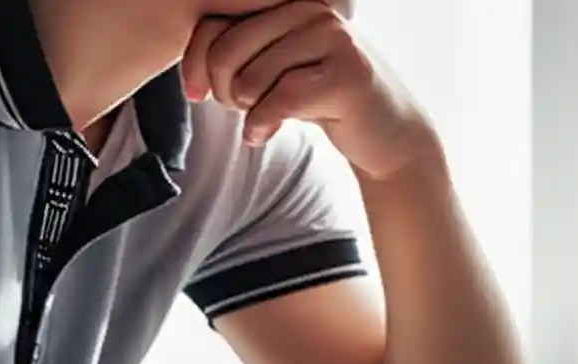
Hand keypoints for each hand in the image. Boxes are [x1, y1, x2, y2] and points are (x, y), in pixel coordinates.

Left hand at [182, 0, 437, 180]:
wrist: (387, 135)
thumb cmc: (323, 100)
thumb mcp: (278, 68)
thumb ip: (240, 53)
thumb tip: (191, 76)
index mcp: (289, 1)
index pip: (215, 24)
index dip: (196, 65)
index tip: (201, 95)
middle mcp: (312, 10)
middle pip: (227, 51)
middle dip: (222, 92)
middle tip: (239, 111)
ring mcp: (334, 40)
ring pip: (251, 79)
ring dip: (244, 112)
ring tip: (257, 122)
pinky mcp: (347, 76)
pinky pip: (278, 102)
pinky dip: (260, 127)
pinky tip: (263, 137)